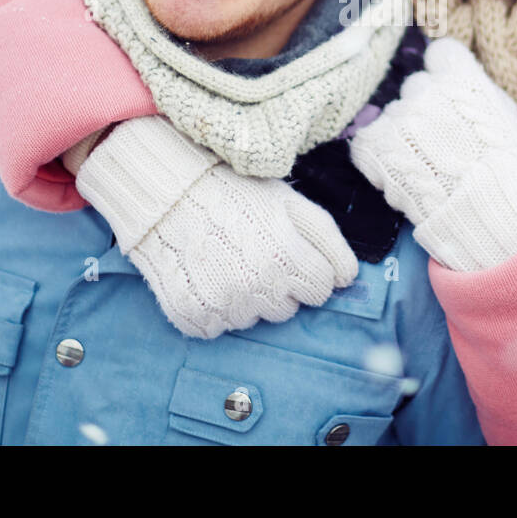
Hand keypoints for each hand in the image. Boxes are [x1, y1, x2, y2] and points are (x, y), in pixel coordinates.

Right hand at [76, 116, 357, 338]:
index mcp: (287, 259)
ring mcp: (221, 305)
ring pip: (251, 321)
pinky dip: (211, 308)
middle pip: (286, 310)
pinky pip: (214, 328)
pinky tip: (204, 276)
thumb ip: (328, 240)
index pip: (320, 291)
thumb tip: (348, 279)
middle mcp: (257, 287)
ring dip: (244, 299)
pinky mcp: (190, 315)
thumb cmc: (236, 192)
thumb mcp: (291, 203)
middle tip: (253, 253)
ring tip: (225, 261)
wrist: (168, 189)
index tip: (287, 251)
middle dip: (277, 286)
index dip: (307, 270)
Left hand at [349, 37, 516, 270]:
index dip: (445, 73)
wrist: (486, 212)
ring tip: (423, 167)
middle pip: (416, 86)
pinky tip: (400, 175)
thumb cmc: (504, 169)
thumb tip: (454, 76)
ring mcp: (400, 116)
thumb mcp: (505, 119)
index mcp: (463, 79)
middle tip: (439, 143)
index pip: (442, 53)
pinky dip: (379, 157)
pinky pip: (368, 141)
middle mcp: (428, 90)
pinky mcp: (377, 144)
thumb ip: (478, 92)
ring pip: (393, 115)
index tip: (450, 93)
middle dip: (424, 109)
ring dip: (402, 136)